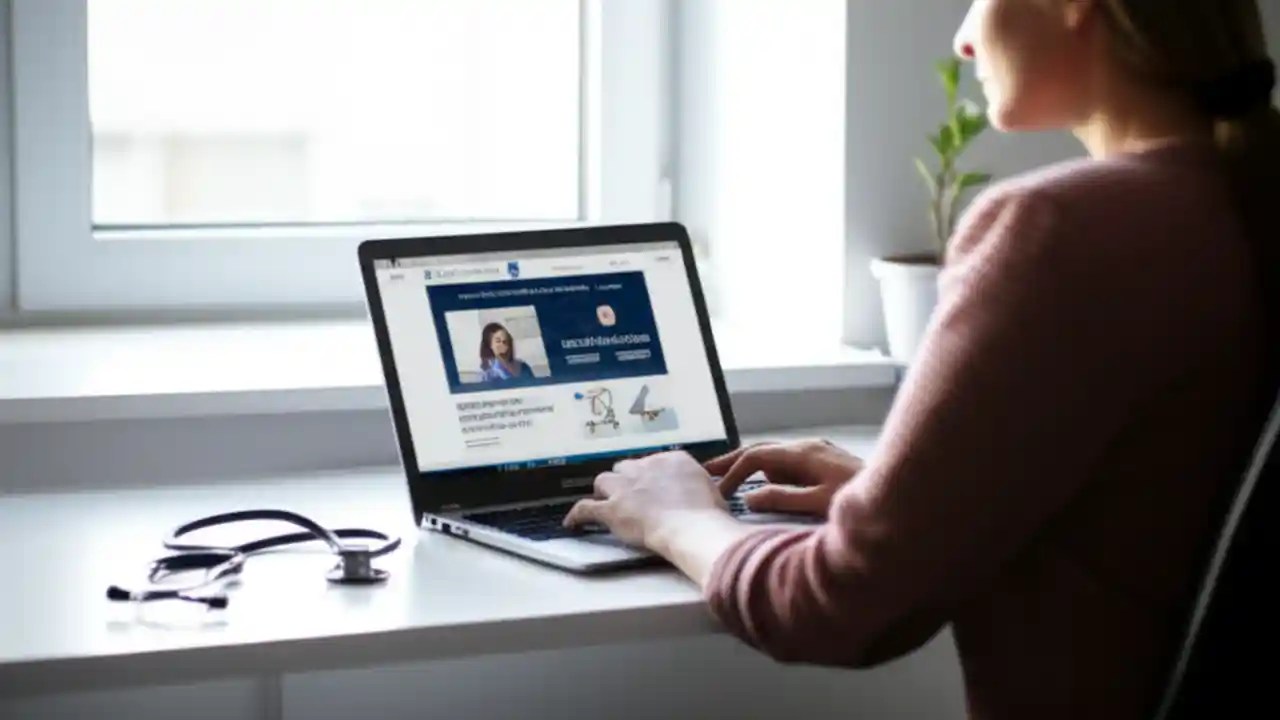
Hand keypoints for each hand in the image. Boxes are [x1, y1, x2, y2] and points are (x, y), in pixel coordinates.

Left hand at [563, 451, 728, 547]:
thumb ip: (698, 484)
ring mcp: (625, 487)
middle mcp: (644, 467)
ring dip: (604, 491)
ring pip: (604, 481)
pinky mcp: (611, 509)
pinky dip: (577, 515)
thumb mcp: (712, 489)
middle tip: (630, 496)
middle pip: (625, 468)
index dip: (650, 477)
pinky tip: (572, 522)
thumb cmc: (708, 512)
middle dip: (625, 480)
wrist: (691, 525)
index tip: (653, 488)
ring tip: (605, 503)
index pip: (653, 463)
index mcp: (671, 459)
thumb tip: (698, 491)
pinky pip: (585, 508)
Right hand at [707, 439, 864, 516]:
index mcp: (803, 453)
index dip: (734, 472)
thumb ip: (783, 499)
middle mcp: (807, 447)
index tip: (719, 491)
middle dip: (732, 460)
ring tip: (726, 477)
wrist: (900, 494)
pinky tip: (762, 481)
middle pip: (761, 449)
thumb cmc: (861, 500)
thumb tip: (749, 497)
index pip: (756, 456)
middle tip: (705, 471)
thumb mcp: (820, 503)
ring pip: (773, 454)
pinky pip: (787, 462)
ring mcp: (817, 452)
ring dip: (748, 464)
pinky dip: (767, 469)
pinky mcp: (824, 461)